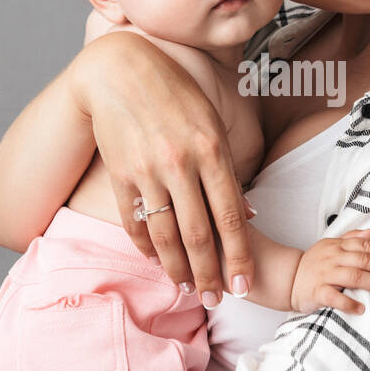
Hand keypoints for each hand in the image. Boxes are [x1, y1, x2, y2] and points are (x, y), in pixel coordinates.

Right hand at [71, 32, 254, 305]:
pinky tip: (156, 261)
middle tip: (217, 299)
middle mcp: (182, 164)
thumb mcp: (212, 123)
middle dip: (210, 274)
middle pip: (199, 235)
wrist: (120, 71)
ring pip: (165, 235)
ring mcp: (148, 171)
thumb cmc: (175, 94)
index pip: (231, 217)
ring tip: (188, 288)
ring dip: (178, 269)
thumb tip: (249, 213)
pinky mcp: (120, 174)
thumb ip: (229, 170)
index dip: (238, 256)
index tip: (244, 284)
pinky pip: (134, 221)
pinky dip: (145, 247)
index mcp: (213, 150)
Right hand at [289, 229, 369, 314]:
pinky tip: (362, 309)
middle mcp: (333, 258)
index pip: (366, 245)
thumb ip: (352, 238)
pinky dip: (349, 304)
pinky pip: (334, 297)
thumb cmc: (315, 263)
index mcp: (338, 246)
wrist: (288, 278)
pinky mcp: (317, 292)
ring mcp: (325, 275)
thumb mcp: (331, 245)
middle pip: (364, 260)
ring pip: (354, 277)